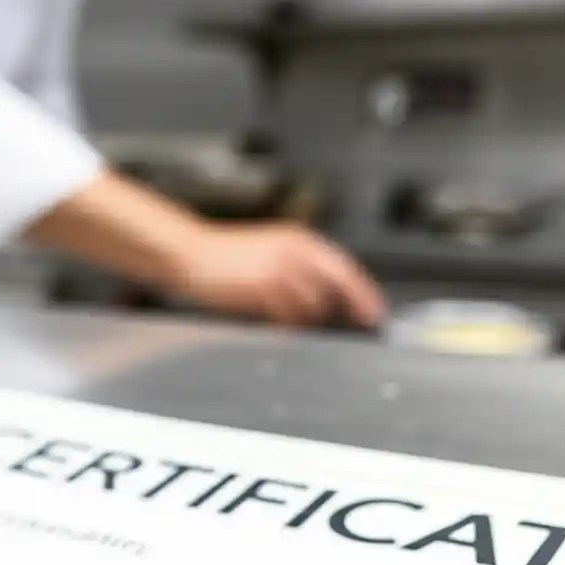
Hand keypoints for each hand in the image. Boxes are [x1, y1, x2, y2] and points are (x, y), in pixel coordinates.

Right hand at [170, 223, 386, 327]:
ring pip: (313, 304)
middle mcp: (292, 251)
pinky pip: (288, 316)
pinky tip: (277, 324)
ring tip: (290, 321)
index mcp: (297, 240)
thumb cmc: (224, 257)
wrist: (189, 253)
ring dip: (310, 319)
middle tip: (364, 324)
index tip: (375, 311)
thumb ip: (298, 268)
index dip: (364, 291)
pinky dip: (289, 325)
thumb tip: (328, 296)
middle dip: (354, 307)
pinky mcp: (260, 288)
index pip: (344, 267)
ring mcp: (277, 269)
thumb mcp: (268, 251)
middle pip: (338, 284)